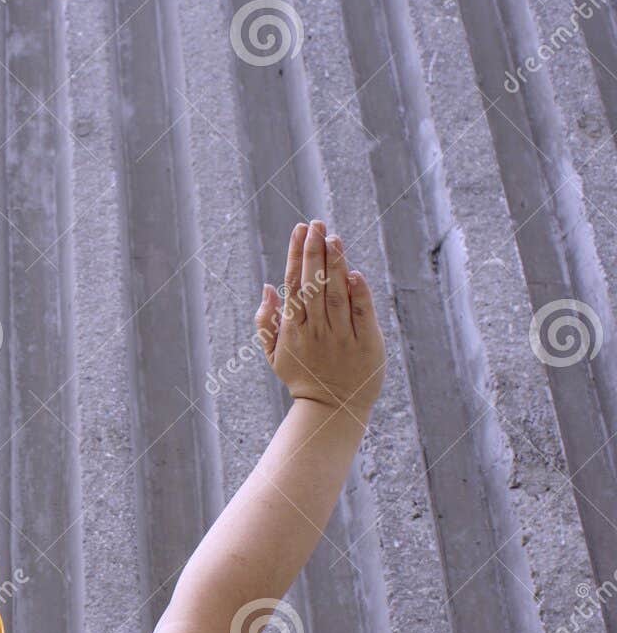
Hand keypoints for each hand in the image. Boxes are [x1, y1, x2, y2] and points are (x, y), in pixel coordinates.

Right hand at [256, 220, 385, 421]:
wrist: (332, 408)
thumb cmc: (302, 377)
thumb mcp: (274, 354)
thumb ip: (266, 321)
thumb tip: (267, 287)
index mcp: (293, 328)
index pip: (293, 283)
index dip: (295, 254)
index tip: (300, 229)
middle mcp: (315, 328)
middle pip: (313, 283)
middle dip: (314, 250)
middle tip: (317, 223)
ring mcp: (341, 335)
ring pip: (336, 293)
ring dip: (335, 264)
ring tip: (333, 237)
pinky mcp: (365, 342)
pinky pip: (362, 313)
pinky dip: (359, 292)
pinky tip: (355, 272)